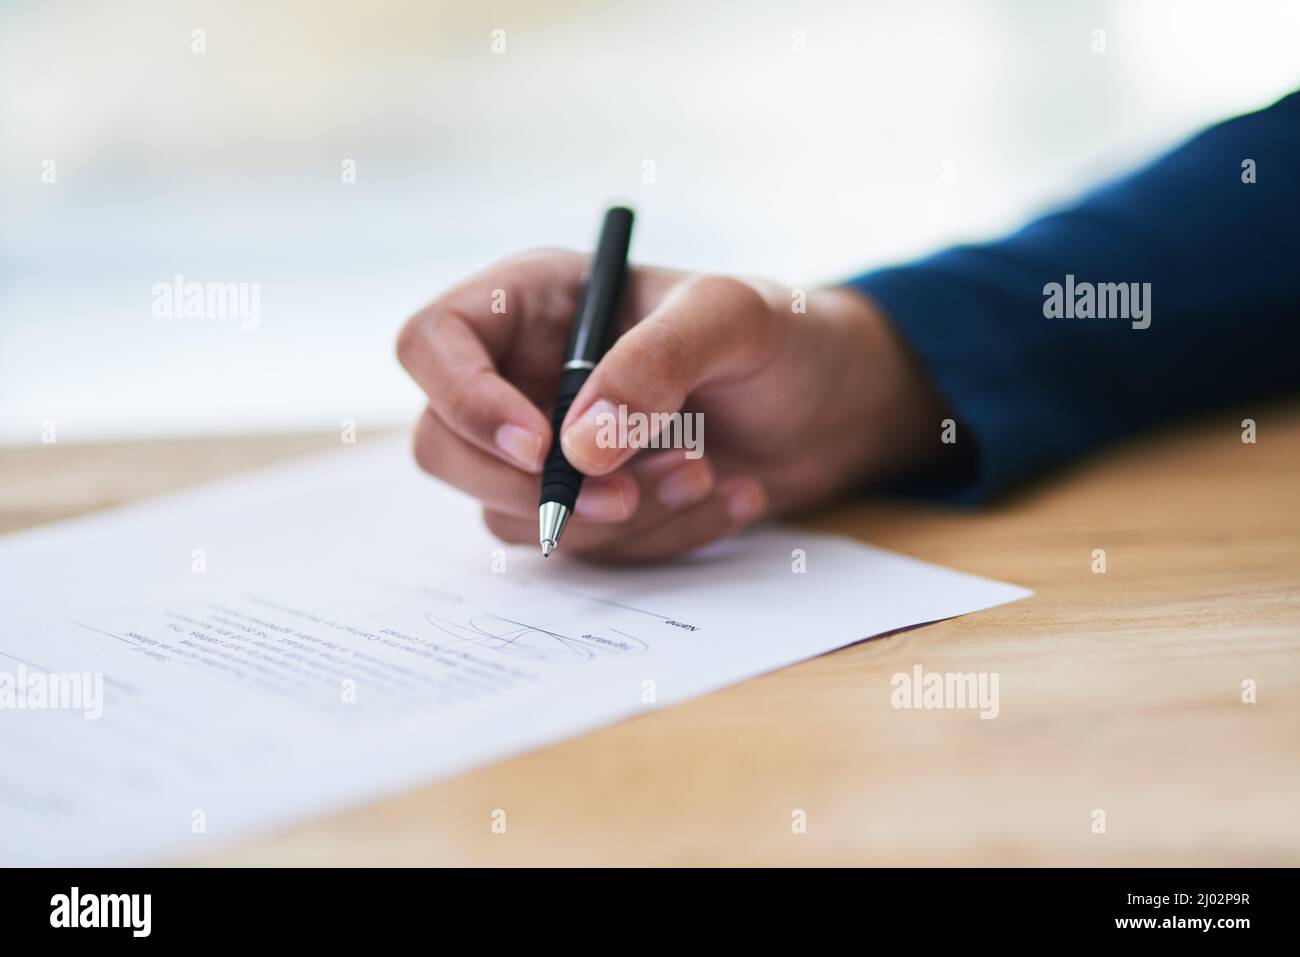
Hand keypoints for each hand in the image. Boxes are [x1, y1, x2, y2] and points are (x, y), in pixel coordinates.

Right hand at [397, 250, 945, 560]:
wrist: (838, 407)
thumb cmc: (786, 335)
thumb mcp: (732, 319)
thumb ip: (655, 364)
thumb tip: (577, 451)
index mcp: (535, 302)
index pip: (433, 344)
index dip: (463, 399)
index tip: (541, 446)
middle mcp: (525, 376)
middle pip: (445, 447)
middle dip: (532, 487)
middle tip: (622, 496)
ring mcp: (553, 447)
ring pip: (515, 512)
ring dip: (616, 515)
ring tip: (707, 471)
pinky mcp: (590, 505)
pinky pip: (585, 548)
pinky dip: (659, 536)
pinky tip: (731, 495)